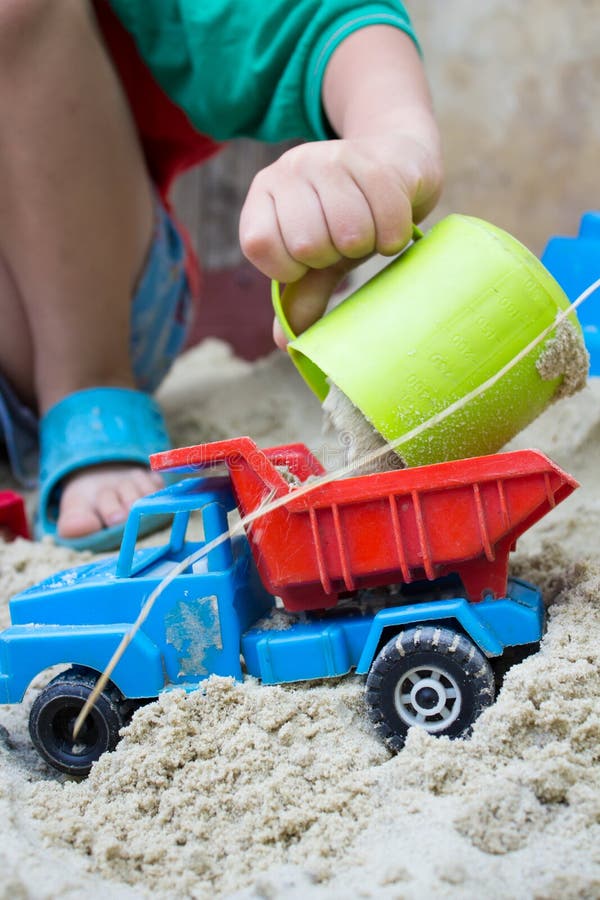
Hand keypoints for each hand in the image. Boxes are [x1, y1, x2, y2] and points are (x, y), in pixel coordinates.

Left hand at [239, 129, 441, 345]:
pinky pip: (388, 222)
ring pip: (350, 235)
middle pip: (308, 245)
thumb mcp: (320, 259)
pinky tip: (391, 223)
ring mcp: (332, 158)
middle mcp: (291, 167)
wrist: (397, 164)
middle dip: (334, 256)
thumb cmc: (350, 218)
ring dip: (368, 245)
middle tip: (345, 241)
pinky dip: (394, 236)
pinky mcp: (375, 161)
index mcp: (265, 192)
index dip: (291, 267)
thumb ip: (300, 295)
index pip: (259, 245)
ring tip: (369, 229)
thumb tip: (285, 342)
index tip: (311, 259)